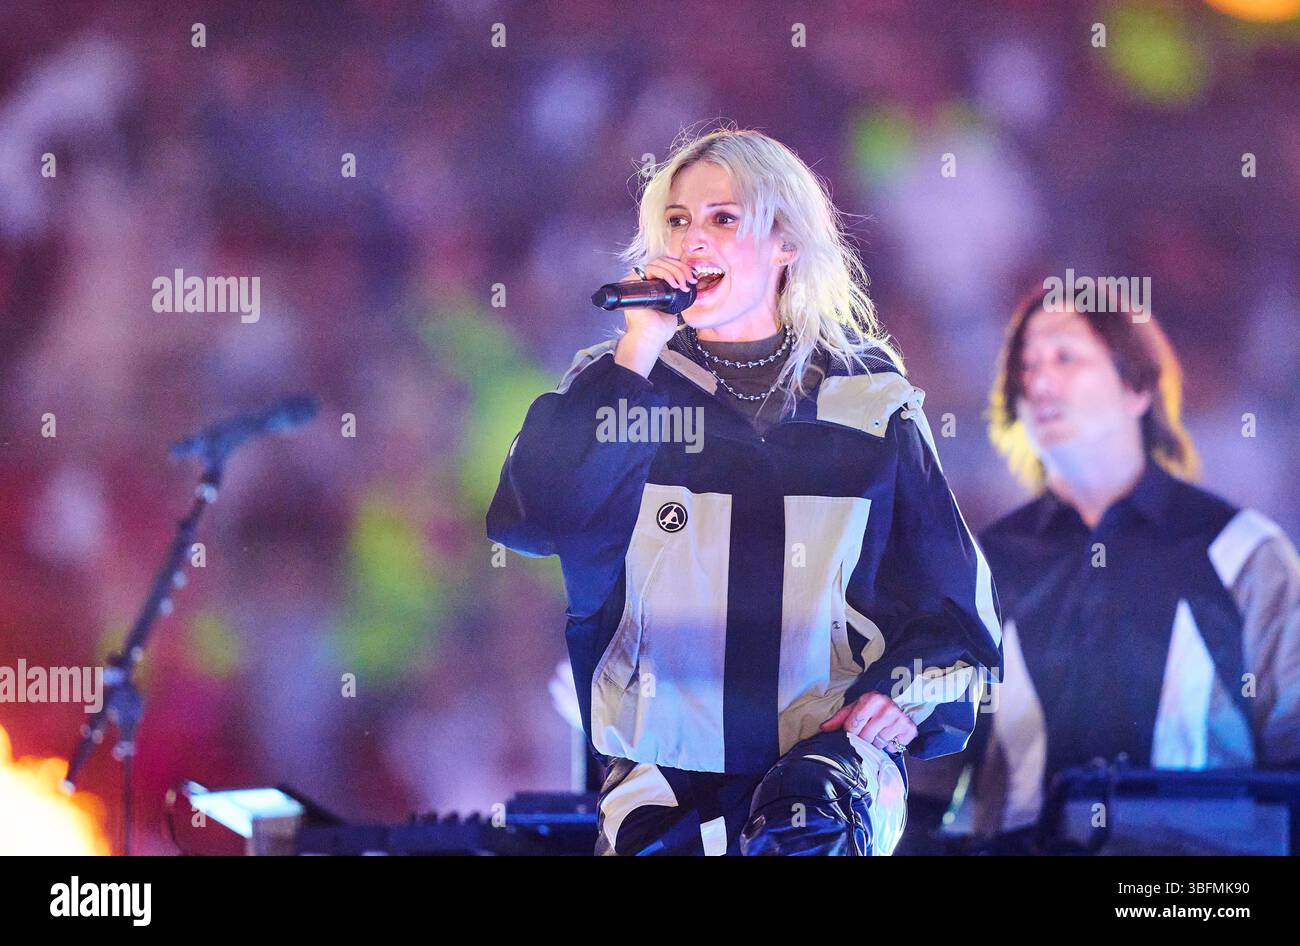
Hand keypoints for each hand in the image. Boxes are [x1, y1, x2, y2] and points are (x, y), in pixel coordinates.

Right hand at [614, 255, 695, 376]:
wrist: (651, 337)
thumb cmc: (660, 329)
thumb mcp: (673, 308)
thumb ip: (676, 298)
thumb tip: (685, 289)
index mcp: (651, 284)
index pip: (667, 265)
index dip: (681, 268)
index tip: (692, 279)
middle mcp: (642, 280)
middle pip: (664, 261)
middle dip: (681, 269)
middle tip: (690, 282)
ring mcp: (636, 280)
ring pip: (659, 262)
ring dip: (676, 271)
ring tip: (683, 286)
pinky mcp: (632, 281)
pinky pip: (651, 268)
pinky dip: (666, 273)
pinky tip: (674, 284)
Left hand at [819, 691, 917, 752]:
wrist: (900, 704)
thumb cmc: (872, 708)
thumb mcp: (855, 708)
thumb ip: (838, 718)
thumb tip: (823, 728)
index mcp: (870, 699)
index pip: (852, 727)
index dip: (850, 733)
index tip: (853, 732)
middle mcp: (886, 707)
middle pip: (865, 737)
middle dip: (863, 739)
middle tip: (867, 732)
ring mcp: (899, 718)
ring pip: (879, 744)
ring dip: (877, 742)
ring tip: (879, 733)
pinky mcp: (910, 729)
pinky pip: (893, 746)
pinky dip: (891, 745)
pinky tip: (890, 736)